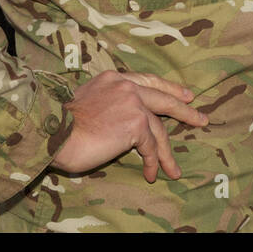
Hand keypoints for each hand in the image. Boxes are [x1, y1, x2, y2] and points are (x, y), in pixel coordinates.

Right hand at [50, 70, 208, 181]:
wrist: (53, 131)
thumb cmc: (60, 123)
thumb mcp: (85, 100)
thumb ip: (108, 101)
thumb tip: (121, 118)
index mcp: (113, 78)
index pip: (147, 81)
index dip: (168, 89)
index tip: (184, 94)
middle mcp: (126, 86)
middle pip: (163, 98)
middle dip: (184, 110)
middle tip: (200, 119)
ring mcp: (133, 104)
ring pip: (158, 129)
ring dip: (167, 153)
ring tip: (174, 169)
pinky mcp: (135, 124)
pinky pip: (149, 146)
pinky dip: (152, 162)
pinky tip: (151, 173)